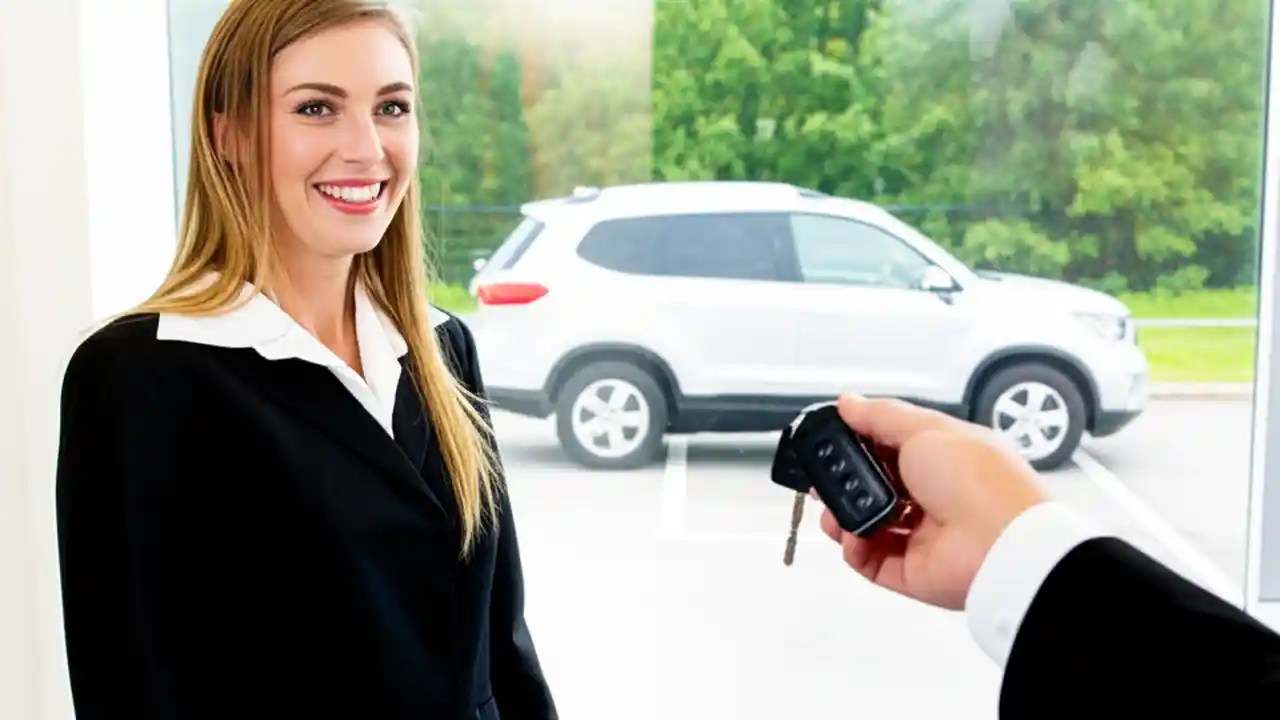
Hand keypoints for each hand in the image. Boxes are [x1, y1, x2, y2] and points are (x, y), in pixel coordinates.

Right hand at [818, 394, 1048, 609]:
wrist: (1002, 545)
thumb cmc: (979, 481)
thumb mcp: (925, 431)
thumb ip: (881, 417)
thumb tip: (848, 402)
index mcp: (945, 458)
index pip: (893, 446)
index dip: (861, 442)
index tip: (833, 438)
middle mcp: (935, 497)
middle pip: (876, 488)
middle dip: (845, 482)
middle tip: (822, 477)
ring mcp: (924, 536)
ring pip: (869, 526)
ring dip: (844, 516)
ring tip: (830, 510)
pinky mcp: (914, 571)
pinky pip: (872, 561)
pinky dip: (855, 550)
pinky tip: (851, 536)